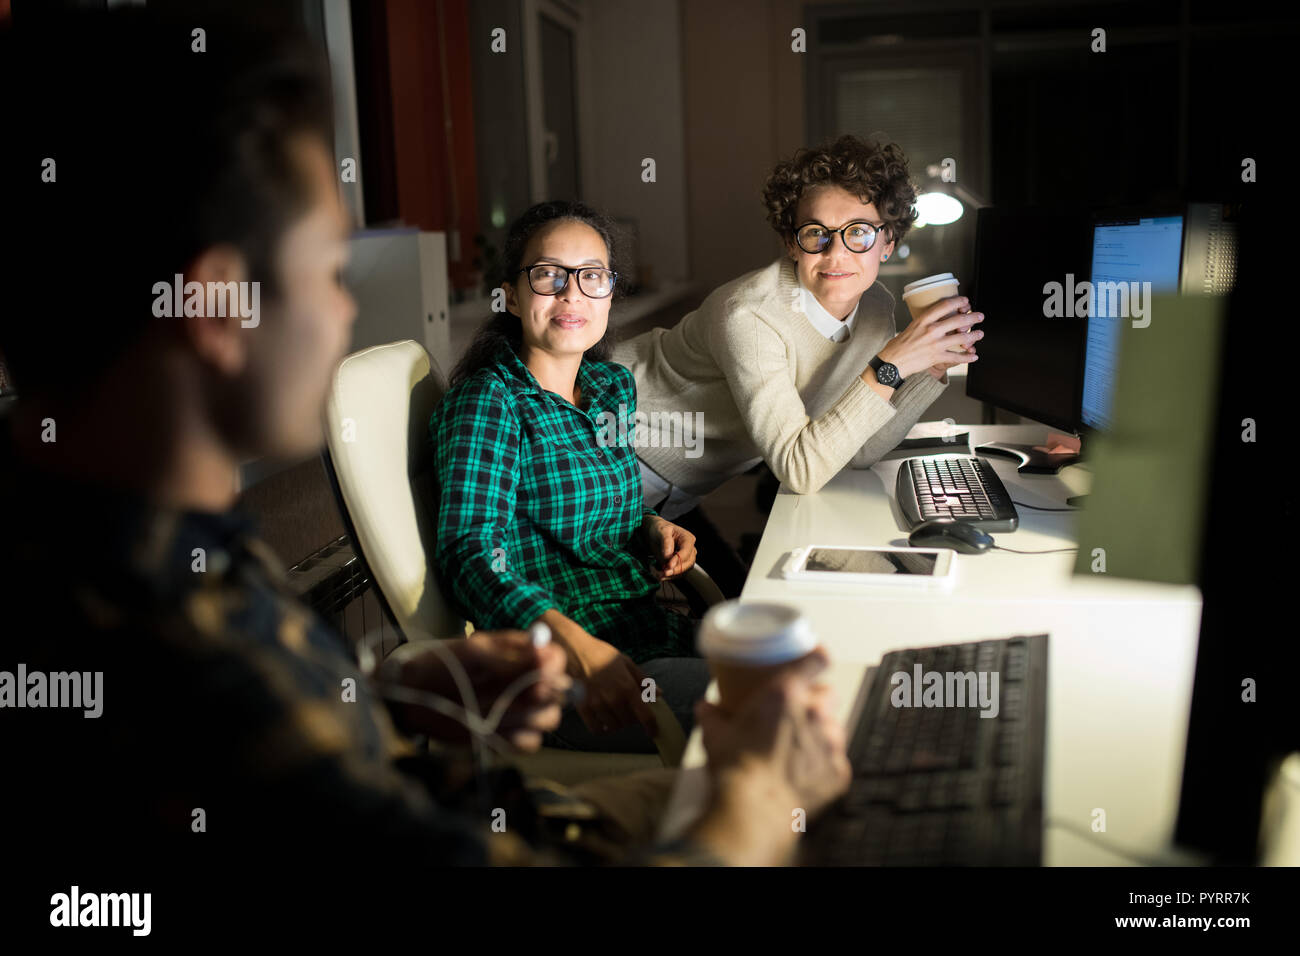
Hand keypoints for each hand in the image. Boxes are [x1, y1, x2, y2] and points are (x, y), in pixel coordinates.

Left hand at [385, 630, 568, 751]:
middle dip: (548, 696)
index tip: (540, 673)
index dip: (553, 667)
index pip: (556, 658)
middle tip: (527, 695)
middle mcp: (522, 681)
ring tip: (509, 713)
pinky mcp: (503, 734)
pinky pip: (529, 743)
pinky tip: (499, 734)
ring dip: (537, 718)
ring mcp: (514, 709)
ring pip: (548, 718)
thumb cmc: (440, 665)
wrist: (410, 695)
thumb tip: (546, 654)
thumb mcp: (472, 653)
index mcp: (519, 654)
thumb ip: (509, 655)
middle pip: (559, 692)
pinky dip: (522, 740)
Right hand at [540, 609, 658, 736]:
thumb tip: (658, 694)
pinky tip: (604, 721)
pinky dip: (603, 729)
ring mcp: (597, 705)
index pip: (645, 715)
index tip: (653, 731)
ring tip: (615, 712)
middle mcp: (613, 698)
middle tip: (628, 710)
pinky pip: (596, 729)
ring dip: (618, 723)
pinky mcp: (583, 708)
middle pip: (629, 722)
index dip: (652, 726)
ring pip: (614, 727)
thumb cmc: (601, 654)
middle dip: (632, 719)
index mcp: (627, 687)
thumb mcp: (626, 662)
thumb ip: (643, 680)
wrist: (574, 650)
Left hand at [641, 514, 696, 580]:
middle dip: (675, 570)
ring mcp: (685, 559)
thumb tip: (668, 555)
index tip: (668, 565)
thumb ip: (666, 542)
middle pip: (688, 564)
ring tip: (657, 573)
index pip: (686, 551)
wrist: (654, 534)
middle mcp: (689, 550)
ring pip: (683, 572)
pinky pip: (677, 575)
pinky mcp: (679, 566)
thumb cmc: (659, 529)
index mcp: (687, 539)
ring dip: (670, 575)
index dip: (678, 560)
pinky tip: (658, 573)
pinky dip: (668, 577)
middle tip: (663, 572)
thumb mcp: (661, 531)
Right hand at [689, 648, 850, 864]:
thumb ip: (712, 716)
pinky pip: (836, 760)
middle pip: (828, 694)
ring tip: (798, 748)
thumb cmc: (735, 770)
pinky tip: (804, 773)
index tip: (813, 660)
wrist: (752, 811)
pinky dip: (824, 765)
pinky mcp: (839, 771)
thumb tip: (705, 708)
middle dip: (815, 701)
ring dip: (821, 733)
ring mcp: (831, 743)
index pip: (818, 659)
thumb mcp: (716, 735)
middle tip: (795, 715)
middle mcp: (815, 713)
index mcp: (786, 694)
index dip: (816, 658)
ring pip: (835, 726)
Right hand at [876, 296, 983, 379]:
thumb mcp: (910, 327)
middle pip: (958, 320)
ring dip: (974, 336)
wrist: (892, 363)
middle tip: (979, 316)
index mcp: (923, 320)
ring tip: (980, 334)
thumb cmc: (898, 346)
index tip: (965, 301)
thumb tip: (937, 320)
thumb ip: (924, 323)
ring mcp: (935, 344)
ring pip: (961, 338)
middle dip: (972, 317)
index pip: (945, 305)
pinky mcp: (937, 357)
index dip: (958, 301)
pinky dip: (968, 357)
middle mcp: (931, 330)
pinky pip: (957, 357)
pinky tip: (974, 356)